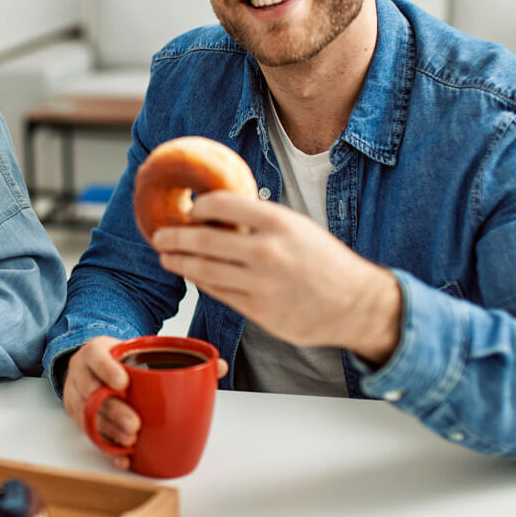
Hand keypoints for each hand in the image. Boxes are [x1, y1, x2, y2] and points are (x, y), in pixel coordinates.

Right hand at [61, 337, 228, 470]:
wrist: (91, 366)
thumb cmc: (122, 360)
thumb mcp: (141, 350)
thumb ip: (179, 357)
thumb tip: (218, 366)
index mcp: (97, 352)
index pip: (96, 357)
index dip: (107, 370)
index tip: (124, 384)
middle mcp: (82, 374)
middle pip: (91, 392)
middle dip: (113, 410)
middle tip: (136, 424)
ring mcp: (77, 397)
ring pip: (88, 416)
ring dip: (110, 432)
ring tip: (132, 440)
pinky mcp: (79, 418)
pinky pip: (89, 435)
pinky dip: (107, 448)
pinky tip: (124, 457)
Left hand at [151, 192, 401, 365]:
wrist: (356, 303)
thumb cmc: (326, 262)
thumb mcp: (297, 228)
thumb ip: (260, 222)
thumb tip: (219, 213)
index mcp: (278, 223)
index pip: (222, 205)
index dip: (198, 206)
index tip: (189, 209)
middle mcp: (267, 252)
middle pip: (204, 241)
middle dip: (175, 238)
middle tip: (159, 236)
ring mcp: (261, 284)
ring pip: (205, 271)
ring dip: (180, 262)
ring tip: (166, 257)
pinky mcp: (259, 311)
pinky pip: (219, 293)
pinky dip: (201, 282)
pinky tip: (192, 276)